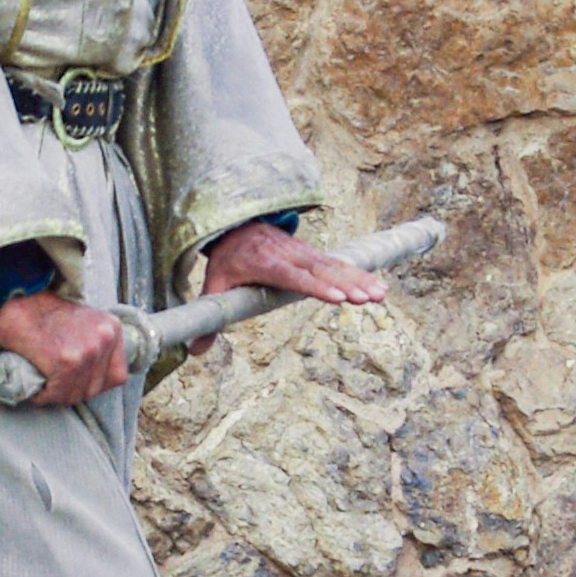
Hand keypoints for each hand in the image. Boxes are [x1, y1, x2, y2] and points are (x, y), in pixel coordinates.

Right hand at [0, 290, 127, 407]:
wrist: (14, 296)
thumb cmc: (41, 310)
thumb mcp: (83, 322)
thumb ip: (94, 344)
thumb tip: (92, 377)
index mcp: (112, 328)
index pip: (117, 376)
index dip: (94, 383)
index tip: (77, 381)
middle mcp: (104, 339)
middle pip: (95, 389)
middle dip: (72, 391)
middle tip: (54, 385)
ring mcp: (87, 352)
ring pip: (75, 394)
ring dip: (56, 395)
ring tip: (43, 385)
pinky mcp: (65, 362)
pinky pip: (56, 394)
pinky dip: (43, 395)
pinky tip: (35, 387)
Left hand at [192, 222, 387, 353]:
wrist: (240, 225)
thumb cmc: (229, 259)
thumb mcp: (215, 284)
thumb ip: (209, 317)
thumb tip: (193, 351)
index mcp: (268, 264)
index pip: (293, 276)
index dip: (314, 286)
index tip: (336, 298)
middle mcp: (291, 257)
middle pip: (322, 272)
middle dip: (347, 285)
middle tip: (369, 299)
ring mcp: (306, 254)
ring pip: (336, 267)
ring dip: (360, 281)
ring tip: (381, 295)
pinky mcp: (315, 256)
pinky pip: (340, 264)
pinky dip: (360, 274)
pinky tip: (379, 287)